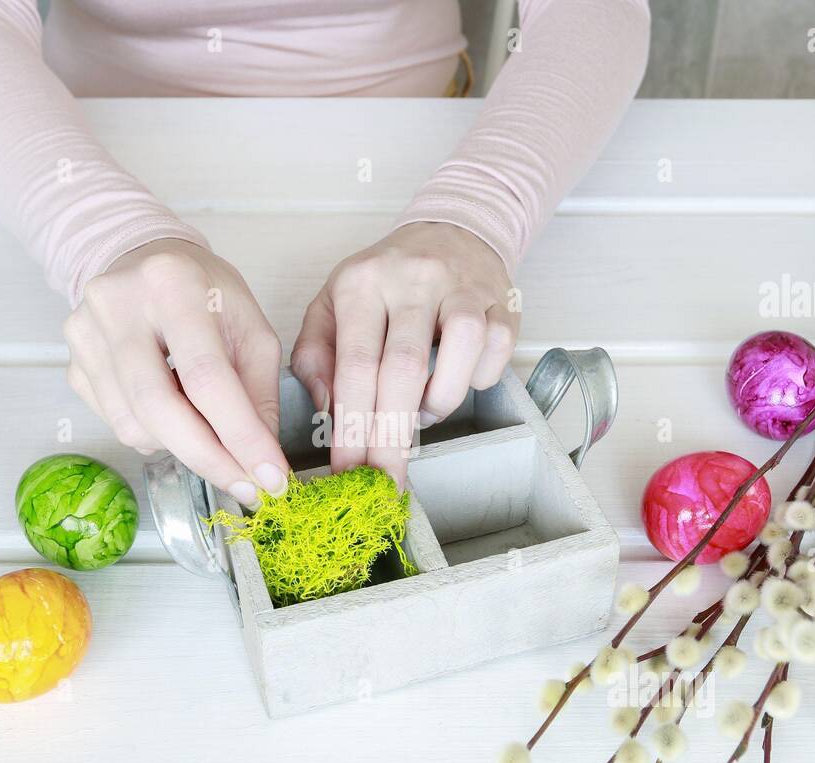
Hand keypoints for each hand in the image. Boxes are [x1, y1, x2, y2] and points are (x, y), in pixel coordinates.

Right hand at [63, 239, 288, 507]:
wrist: (142, 260)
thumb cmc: (204, 293)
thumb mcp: (248, 325)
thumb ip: (259, 389)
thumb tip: (261, 458)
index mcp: (173, 284)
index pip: (207, 377)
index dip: (240, 436)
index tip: (270, 477)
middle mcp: (118, 305)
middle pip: (159, 407)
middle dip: (209, 459)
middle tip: (245, 486)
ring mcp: (85, 336)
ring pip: (134, 425)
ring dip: (182, 448)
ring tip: (211, 436)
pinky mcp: (72, 363)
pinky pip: (116, 423)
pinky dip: (155, 435)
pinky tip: (175, 414)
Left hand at [291, 222, 517, 485]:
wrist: (451, 230)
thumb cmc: (386, 279)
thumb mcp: (333, 303)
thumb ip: (316, 355)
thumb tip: (328, 409)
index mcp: (361, 283)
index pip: (354, 365)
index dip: (352, 425)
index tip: (347, 470)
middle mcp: (411, 280)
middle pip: (403, 370)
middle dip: (392, 437)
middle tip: (385, 479)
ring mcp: (460, 287)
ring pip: (459, 353)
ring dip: (440, 401)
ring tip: (424, 414)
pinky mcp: (499, 299)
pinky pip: (495, 351)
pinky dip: (478, 378)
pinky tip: (460, 378)